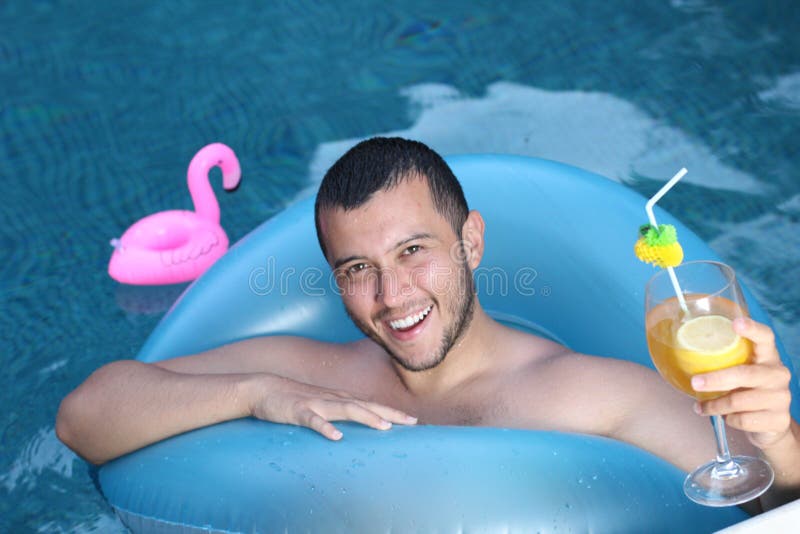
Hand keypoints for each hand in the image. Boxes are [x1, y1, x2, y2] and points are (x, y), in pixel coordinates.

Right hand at [249, 374, 416, 439]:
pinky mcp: (298, 411)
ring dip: (366, 417)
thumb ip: (337, 412)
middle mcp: (332, 399)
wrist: (262, 388)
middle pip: (366, 405)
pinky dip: (325, 427)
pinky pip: (313, 420)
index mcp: (338, 399)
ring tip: (384, 427)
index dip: (392, 412)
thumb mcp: (319, 406)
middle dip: (390, 413)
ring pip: (345, 409)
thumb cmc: (292, 399)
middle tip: (412, 422)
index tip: (413, 421)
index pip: (371, 405)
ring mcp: (315, 403)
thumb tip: (354, 425)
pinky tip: (336, 437)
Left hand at [691, 318, 792, 449]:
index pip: (765, 337)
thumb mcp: (740, 373)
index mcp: (768, 356)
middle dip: (715, 379)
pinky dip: (728, 419)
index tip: (736, 323)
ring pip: (738, 401)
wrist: (771, 423)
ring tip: (701, 407)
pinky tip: (724, 417)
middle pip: (744, 374)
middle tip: (695, 383)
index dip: (752, 329)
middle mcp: (778, 374)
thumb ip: (723, 362)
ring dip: (714, 406)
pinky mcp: (779, 419)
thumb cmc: (747, 390)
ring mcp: (781, 397)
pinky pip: (743, 420)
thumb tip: (680, 353)